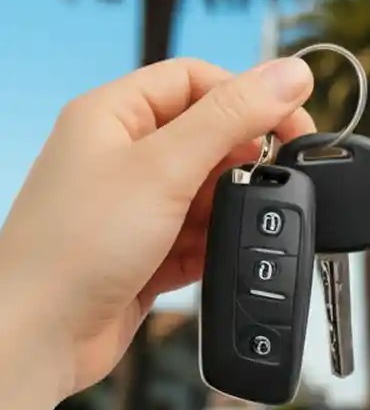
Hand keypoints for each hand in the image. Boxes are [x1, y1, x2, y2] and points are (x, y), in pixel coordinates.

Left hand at [0, 57, 314, 399]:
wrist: (39, 336)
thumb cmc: (73, 248)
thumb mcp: (165, 168)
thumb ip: (233, 117)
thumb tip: (290, 73)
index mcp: (113, 115)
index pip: (196, 80)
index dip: (249, 96)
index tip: (291, 125)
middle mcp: (121, 155)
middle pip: (209, 135)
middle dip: (245, 158)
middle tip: (274, 177)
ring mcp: (134, 206)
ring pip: (208, 190)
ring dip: (232, 207)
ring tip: (234, 226)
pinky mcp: (146, 251)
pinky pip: (200, 237)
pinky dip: (217, 246)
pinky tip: (217, 257)